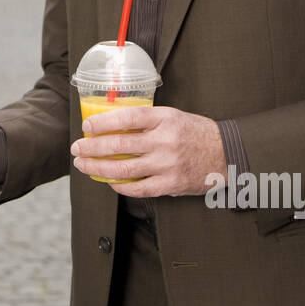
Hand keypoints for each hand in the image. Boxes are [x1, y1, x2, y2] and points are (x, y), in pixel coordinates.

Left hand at [70, 106, 225, 196]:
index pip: (127, 118)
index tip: (87, 126)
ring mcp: (168, 164)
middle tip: (77, 148)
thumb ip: (147, 121)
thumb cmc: (195, 132)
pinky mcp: (171, 184)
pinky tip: (109, 181)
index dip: (103, 122)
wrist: (226, 153)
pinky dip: (120, 186)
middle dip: (92, 147)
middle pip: (120, 145)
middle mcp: (165, 141)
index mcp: (165, 119)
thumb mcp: (173, 116)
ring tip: (83, 165)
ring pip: (124, 169)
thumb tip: (112, 124)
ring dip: (98, 168)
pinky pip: (139, 188)